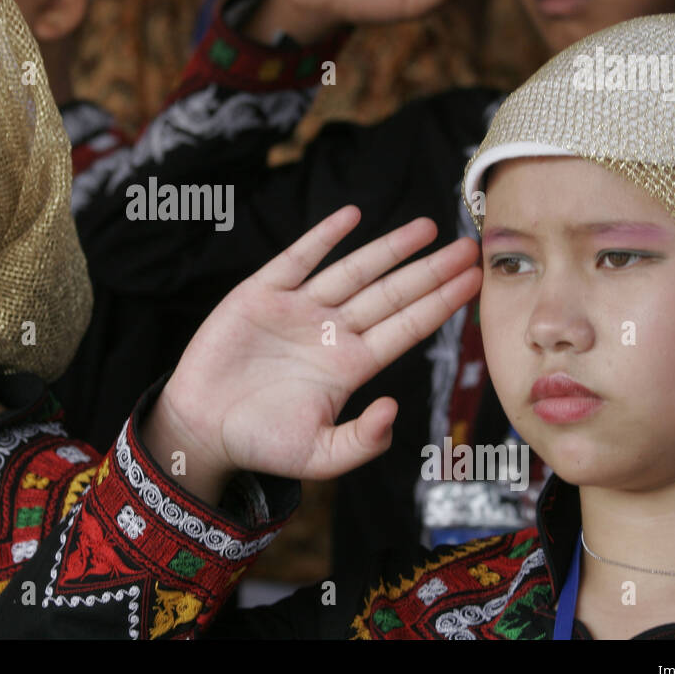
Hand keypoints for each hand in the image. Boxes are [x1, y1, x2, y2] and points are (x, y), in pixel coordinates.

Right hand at [148, 208, 481, 503]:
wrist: (201, 428)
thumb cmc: (261, 444)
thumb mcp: (319, 456)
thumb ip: (362, 441)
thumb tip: (393, 409)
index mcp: (350, 366)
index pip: (407, 327)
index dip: (440, 303)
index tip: (473, 280)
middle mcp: (332, 332)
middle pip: (392, 294)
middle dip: (429, 271)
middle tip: (467, 247)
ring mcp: (298, 309)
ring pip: (354, 270)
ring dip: (389, 248)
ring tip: (426, 228)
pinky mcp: (262, 294)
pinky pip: (299, 258)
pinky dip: (325, 236)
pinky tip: (352, 217)